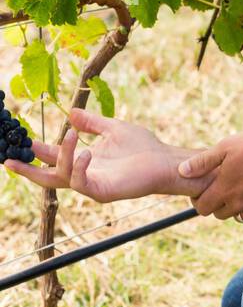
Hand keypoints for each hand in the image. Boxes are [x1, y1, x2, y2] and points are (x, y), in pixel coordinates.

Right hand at [1, 107, 212, 203]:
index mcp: (82, 160)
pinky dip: (79, 167)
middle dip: (26, 168)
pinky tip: (87, 152)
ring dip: (63, 155)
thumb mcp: (112, 128)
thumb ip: (91, 123)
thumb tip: (70, 114)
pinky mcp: (102, 192)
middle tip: (8, 158)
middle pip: (46, 176)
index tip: (16, 138)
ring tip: (73, 136)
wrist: (163, 160)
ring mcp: (91, 185)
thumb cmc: (142, 146)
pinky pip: (81, 183)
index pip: (50, 157)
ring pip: (62, 176)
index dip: (33, 149)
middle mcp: (83, 175)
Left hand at [177, 133, 242, 221]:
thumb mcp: (227, 147)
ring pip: (238, 215)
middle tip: (225, 186)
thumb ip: (203, 161)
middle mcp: (236, 205)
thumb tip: (182, 171)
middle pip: (219, 214)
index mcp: (223, 190)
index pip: (202, 208)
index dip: (200, 199)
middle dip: (218, 203)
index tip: (205, 189)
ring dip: (237, 206)